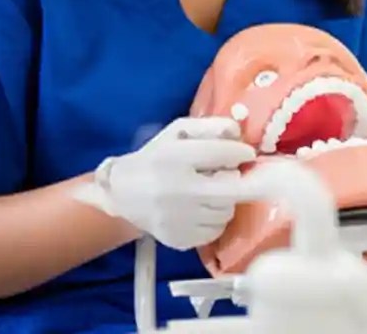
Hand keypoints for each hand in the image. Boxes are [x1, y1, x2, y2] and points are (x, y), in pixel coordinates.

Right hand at [73, 117, 256, 249]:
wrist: (121, 194)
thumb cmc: (156, 158)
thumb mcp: (178, 132)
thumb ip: (212, 126)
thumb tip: (239, 133)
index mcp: (176, 158)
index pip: (225, 154)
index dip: (242, 153)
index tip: (245, 154)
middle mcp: (178, 191)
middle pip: (234, 189)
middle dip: (239, 180)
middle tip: (232, 175)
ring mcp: (178, 220)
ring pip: (227, 211)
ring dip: (227, 200)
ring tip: (212, 191)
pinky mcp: (179, 240)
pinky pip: (216, 230)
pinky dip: (215, 219)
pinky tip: (201, 209)